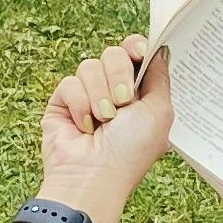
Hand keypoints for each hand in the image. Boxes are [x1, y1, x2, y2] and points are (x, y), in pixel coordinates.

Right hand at [38, 34, 171, 216]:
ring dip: (99, 95)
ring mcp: (87, 96)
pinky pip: (69, 82)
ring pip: (90, 66)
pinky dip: (79, 104)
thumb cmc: (131, 151)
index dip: (137, 48)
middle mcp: (113, 92)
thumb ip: (160, 76)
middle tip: (122, 103)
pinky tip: (84, 126)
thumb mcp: (160, 111)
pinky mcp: (63, 102)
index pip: (136, 54)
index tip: (140, 52)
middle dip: (119, 76)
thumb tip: (160, 49)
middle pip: (114, 54)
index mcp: (139, 94)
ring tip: (103, 121)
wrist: (94, 175)